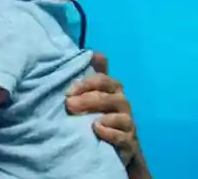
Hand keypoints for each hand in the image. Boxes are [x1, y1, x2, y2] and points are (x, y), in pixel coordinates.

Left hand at [67, 51, 139, 167]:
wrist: (114, 144)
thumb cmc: (100, 113)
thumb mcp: (92, 93)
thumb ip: (91, 74)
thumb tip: (92, 52)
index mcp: (113, 89)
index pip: (102, 80)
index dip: (86, 83)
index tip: (68, 91)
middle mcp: (122, 104)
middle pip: (110, 97)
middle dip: (88, 99)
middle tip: (69, 104)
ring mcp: (128, 123)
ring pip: (121, 116)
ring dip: (103, 116)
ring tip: (89, 120)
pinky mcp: (129, 141)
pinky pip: (124, 136)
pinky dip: (111, 133)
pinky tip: (98, 130)